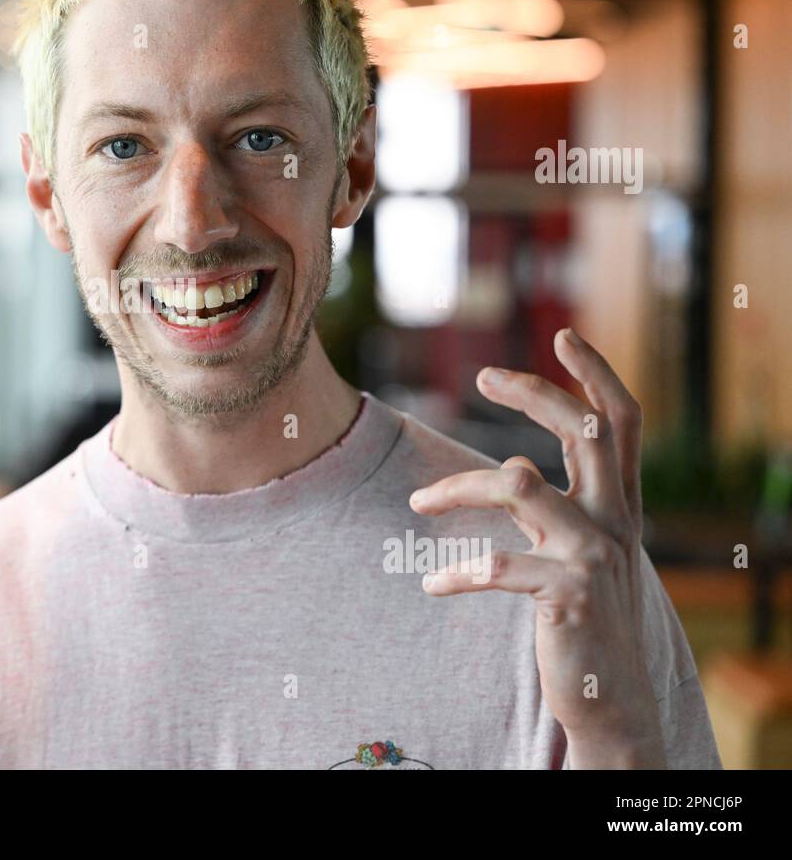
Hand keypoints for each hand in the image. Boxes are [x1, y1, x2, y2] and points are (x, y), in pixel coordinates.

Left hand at [409, 327, 665, 767]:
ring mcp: (594, 557)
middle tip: (483, 377)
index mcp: (619, 507)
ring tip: (417, 502)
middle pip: (584, 430)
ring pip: (518, 482)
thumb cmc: (580, 619)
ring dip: (456, 486)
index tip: (562, 334)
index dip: (597, 374)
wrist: (609, 701)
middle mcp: (615, 523)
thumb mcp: (579, 552)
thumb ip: (558, 507)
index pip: (620, 423)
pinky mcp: (567, 596)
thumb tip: (518, 467)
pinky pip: (499, 564)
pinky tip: (434, 586)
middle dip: (535, 393)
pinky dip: (457, 573)